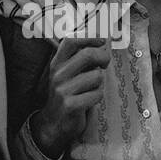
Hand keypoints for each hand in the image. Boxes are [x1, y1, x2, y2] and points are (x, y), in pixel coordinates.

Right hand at [31, 35, 110, 157]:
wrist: (54, 123)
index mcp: (57, 63)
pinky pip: (97, 94)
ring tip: (91, 88)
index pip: (71, 40)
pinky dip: (98, 96)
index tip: (102, 39)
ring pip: (97, 76)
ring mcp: (62, 90)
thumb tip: (103, 41)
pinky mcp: (70, 105)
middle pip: (88, 54)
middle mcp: (58, 74)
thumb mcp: (69, 73)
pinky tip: (89, 100)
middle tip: (106, 63)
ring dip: (100, 82)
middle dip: (103, 57)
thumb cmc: (67, 95)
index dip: (89, 36)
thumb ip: (82, 58)